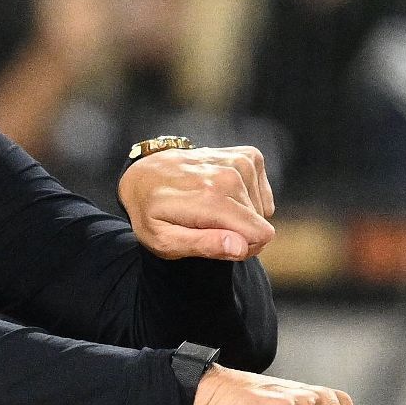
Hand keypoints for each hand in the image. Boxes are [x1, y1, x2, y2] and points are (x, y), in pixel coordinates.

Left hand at [118, 146, 275, 260]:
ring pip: (262, 209)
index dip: (244, 249)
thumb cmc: (151, 213)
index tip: (218, 245)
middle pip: (261, 224)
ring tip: (208, 209)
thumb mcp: (164, 241)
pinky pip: (262, 191)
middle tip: (206, 227)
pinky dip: (246, 197)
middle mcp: (229, 176)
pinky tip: (222, 196)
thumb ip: (203, 246)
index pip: (260, 235)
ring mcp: (238, 161)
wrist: (143, 174)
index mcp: (210, 199)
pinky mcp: (246, 155)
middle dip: (239, 233)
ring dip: (240, 215)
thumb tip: (240, 247)